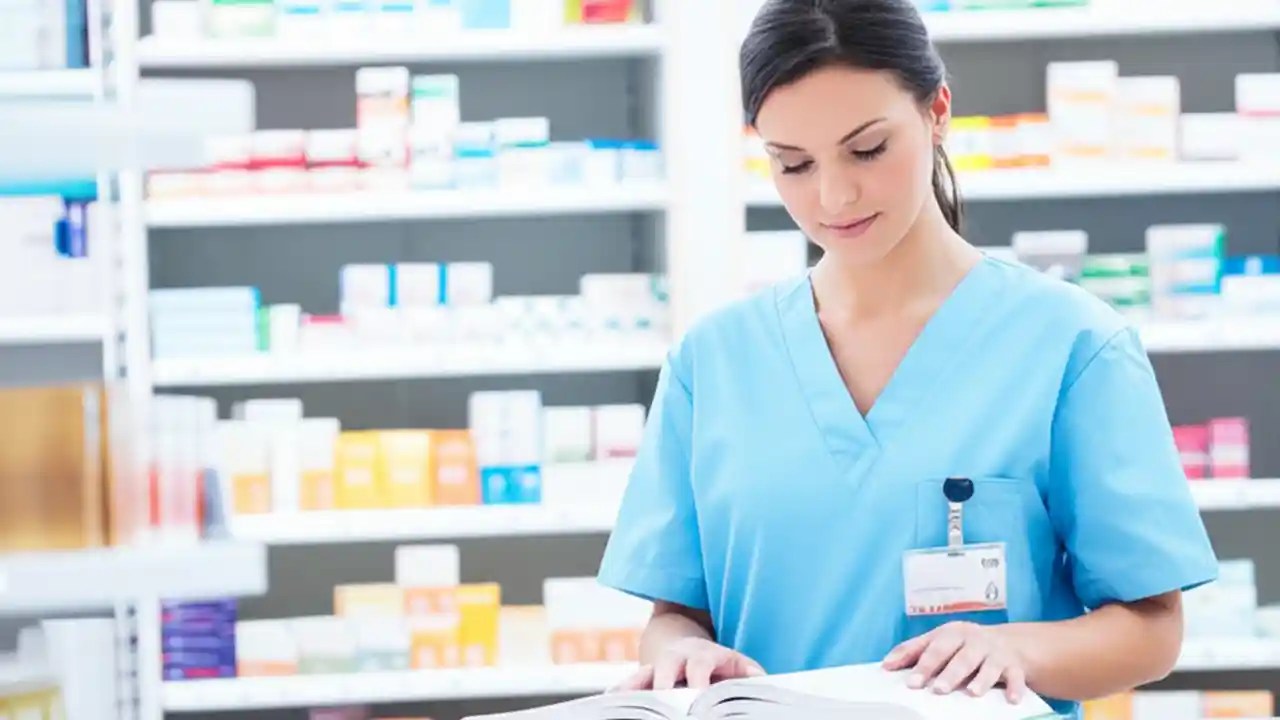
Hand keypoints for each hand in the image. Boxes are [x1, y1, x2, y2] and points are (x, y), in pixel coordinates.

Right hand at [612, 638, 765, 691]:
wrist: (687, 646)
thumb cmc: (718, 663)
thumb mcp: (737, 663)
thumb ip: (750, 672)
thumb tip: (762, 680)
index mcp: (701, 655)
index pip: (698, 666)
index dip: (697, 680)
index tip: (698, 695)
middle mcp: (675, 659)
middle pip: (664, 669)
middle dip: (662, 687)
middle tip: (663, 706)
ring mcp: (656, 668)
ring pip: (640, 676)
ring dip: (634, 690)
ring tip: (624, 707)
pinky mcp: (642, 679)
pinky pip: (627, 686)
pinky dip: (619, 695)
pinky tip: (610, 706)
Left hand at [883, 622, 1028, 702]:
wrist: (1009, 642)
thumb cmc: (964, 644)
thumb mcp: (939, 640)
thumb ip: (913, 650)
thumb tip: (886, 664)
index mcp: (953, 633)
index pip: (936, 648)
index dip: (923, 665)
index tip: (912, 683)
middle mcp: (975, 641)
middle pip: (962, 657)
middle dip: (950, 673)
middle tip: (939, 689)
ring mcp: (996, 653)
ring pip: (989, 666)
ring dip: (982, 679)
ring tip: (972, 693)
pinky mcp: (1014, 666)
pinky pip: (1017, 677)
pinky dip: (1016, 687)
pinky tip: (1012, 700)